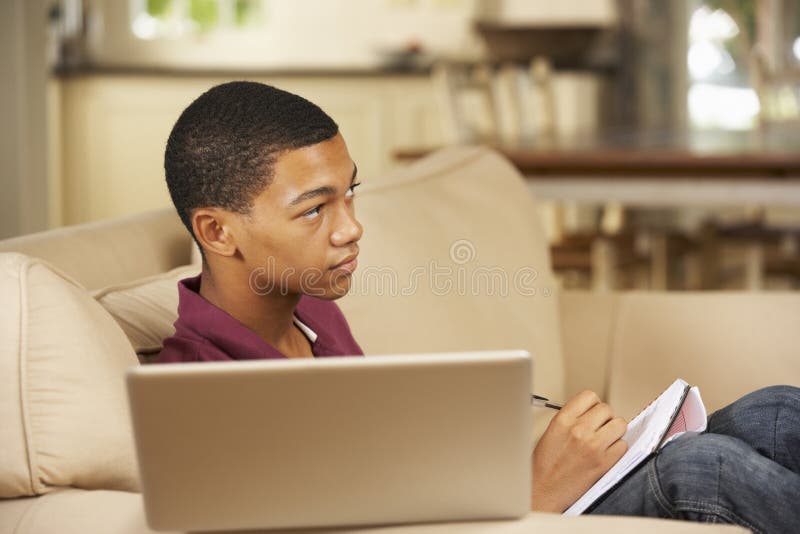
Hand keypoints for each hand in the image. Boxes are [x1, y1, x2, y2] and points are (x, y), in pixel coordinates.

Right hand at [530, 390, 627, 512]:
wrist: (542, 491)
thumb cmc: (544, 465)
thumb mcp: (552, 431)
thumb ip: (572, 418)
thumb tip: (593, 412)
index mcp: (563, 419)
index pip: (589, 396)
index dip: (593, 404)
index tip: (592, 413)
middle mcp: (579, 430)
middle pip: (607, 409)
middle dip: (604, 418)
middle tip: (598, 429)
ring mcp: (593, 446)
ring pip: (620, 424)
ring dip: (614, 431)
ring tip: (604, 440)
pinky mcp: (604, 463)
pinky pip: (623, 445)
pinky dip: (618, 449)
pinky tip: (606, 454)